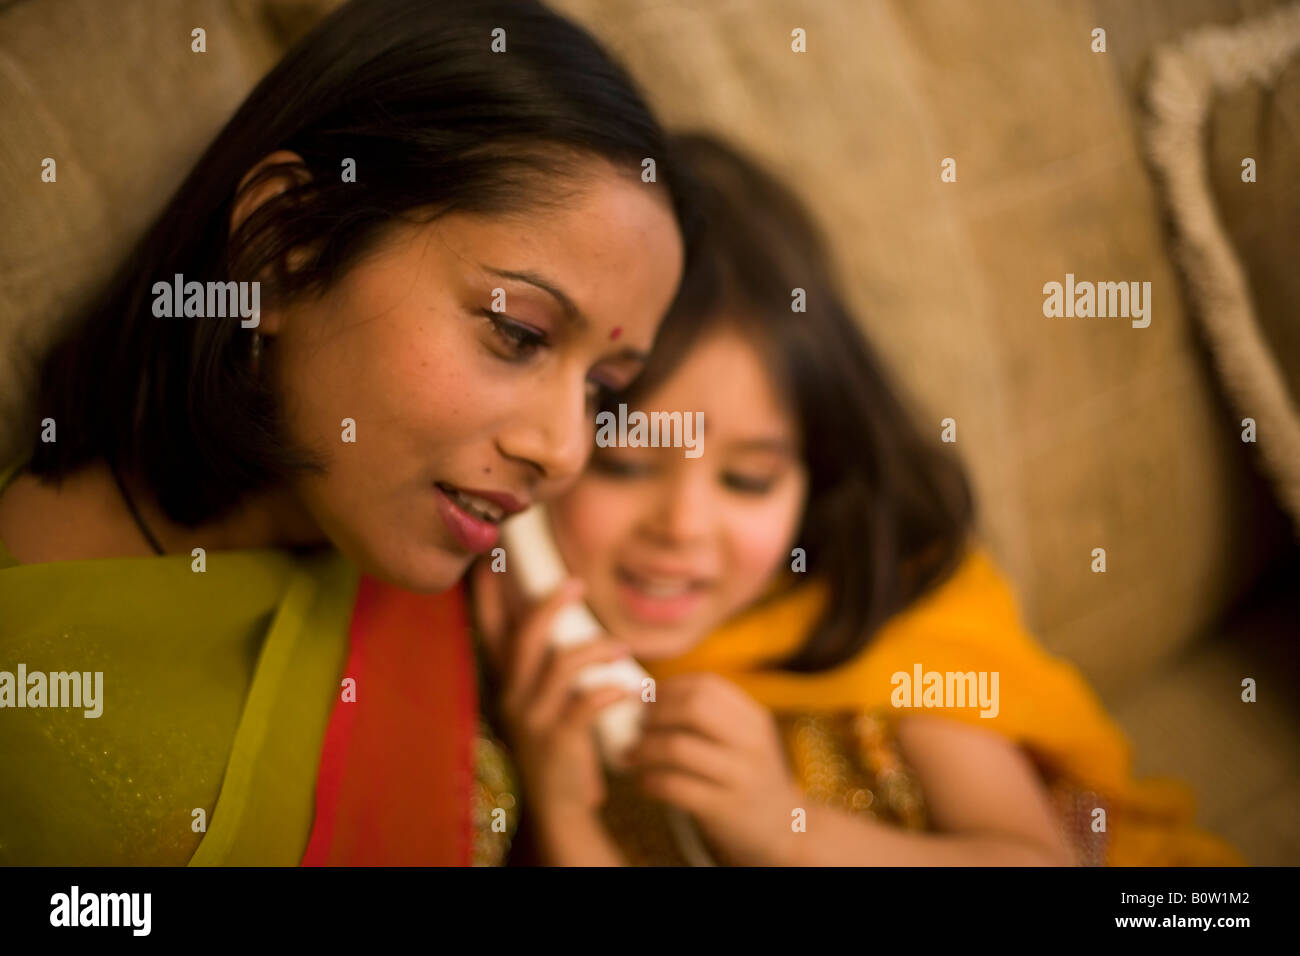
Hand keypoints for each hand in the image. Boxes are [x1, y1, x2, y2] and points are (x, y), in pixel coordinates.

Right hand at [497, 578, 637, 822]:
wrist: (559, 804)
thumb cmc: (558, 739)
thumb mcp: (544, 697)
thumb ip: (546, 660)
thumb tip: (561, 609)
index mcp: (508, 681)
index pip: (490, 629)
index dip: (487, 594)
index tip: (490, 560)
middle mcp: (513, 695)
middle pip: (524, 638)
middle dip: (549, 605)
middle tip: (577, 584)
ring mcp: (532, 718)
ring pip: (559, 665)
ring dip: (595, 649)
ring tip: (622, 648)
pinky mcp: (557, 740)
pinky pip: (584, 705)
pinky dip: (611, 691)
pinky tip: (630, 689)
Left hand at [624, 673, 802, 865]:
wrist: (784, 831)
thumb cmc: (748, 779)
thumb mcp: (745, 741)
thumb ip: (711, 719)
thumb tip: (647, 698)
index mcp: (754, 719)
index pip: (706, 685)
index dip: (668, 688)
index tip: (645, 699)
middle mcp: (751, 742)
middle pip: (693, 707)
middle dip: (655, 713)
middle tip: (637, 726)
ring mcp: (740, 776)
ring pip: (679, 746)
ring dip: (645, 748)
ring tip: (632, 755)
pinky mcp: (724, 808)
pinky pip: (675, 786)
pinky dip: (651, 781)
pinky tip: (645, 782)